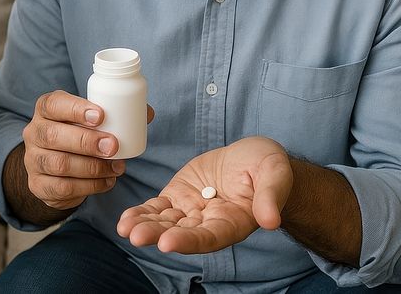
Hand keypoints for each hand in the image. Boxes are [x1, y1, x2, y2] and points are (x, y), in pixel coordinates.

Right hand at [22, 90, 153, 209]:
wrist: (55, 167)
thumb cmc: (78, 134)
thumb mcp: (90, 120)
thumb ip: (117, 114)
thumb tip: (146, 113)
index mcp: (46, 109)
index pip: (53, 104)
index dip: (75, 108)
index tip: (100, 115)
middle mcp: (34, 132)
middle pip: (53, 135)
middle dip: (86, 141)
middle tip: (113, 146)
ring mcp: (33, 160)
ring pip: (58, 164)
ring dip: (92, 167)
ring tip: (116, 167)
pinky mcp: (38, 185)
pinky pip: (63, 188)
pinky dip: (90, 186)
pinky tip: (107, 182)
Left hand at [117, 136, 291, 253]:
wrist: (253, 158)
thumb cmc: (268, 166)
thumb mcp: (275, 174)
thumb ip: (270, 196)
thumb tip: (270, 220)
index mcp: (233, 222)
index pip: (209, 236)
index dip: (189, 241)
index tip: (167, 243)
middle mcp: (209, 222)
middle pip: (181, 233)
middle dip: (158, 235)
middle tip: (136, 237)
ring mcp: (192, 210)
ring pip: (166, 222)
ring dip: (145, 226)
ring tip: (125, 229)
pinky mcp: (179, 195)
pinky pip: (158, 207)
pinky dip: (142, 213)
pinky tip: (125, 220)